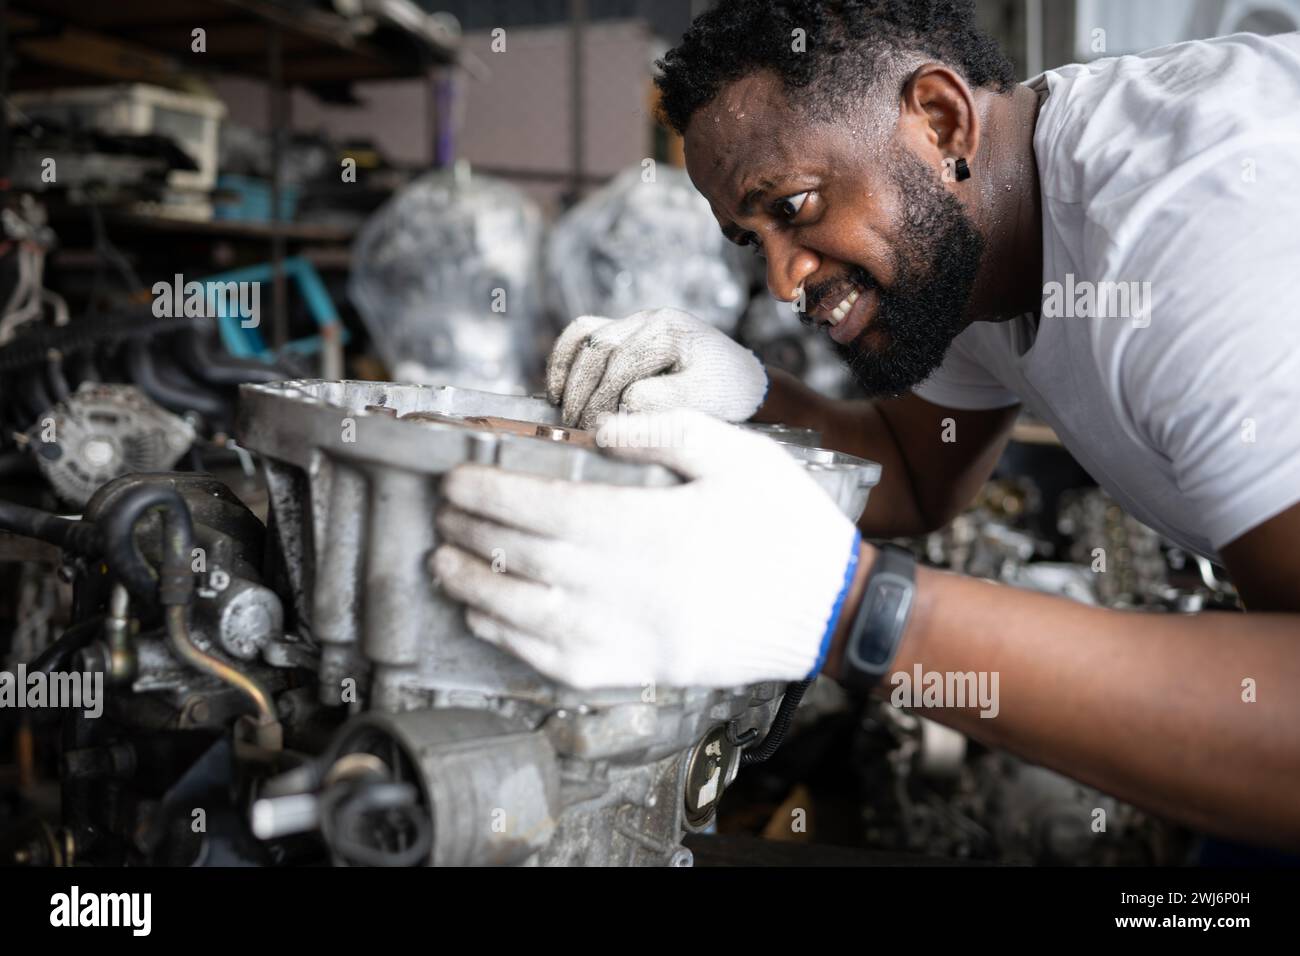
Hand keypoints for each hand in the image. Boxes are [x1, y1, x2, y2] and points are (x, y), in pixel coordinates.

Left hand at [431, 410, 861, 688]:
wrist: (833, 612)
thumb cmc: (789, 526)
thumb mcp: (743, 456)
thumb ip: (671, 431)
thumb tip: (600, 427)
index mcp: (658, 528)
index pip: (549, 508)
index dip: (493, 494)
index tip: (456, 478)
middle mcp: (638, 588)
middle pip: (529, 559)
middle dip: (474, 533)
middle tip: (440, 513)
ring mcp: (638, 638)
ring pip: (533, 618)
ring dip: (477, 590)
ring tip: (442, 563)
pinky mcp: (644, 671)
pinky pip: (562, 664)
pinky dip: (514, 644)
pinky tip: (487, 622)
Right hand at [546, 309, 767, 429]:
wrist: (742, 382)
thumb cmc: (726, 393)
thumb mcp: (702, 400)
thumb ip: (662, 400)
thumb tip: (621, 402)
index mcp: (670, 330)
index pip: (621, 362)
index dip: (602, 399)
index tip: (594, 430)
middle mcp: (649, 318)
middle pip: (597, 347)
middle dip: (582, 391)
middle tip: (577, 426)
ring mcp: (635, 322)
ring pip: (585, 337)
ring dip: (568, 375)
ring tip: (566, 412)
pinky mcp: (625, 332)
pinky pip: (583, 334)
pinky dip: (565, 359)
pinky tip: (559, 390)